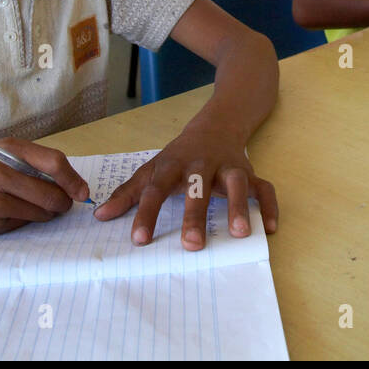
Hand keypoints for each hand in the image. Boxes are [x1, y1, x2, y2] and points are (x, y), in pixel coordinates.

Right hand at [0, 139, 89, 235]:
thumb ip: (28, 164)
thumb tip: (66, 184)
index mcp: (6, 149)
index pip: (54, 163)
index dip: (73, 180)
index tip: (82, 192)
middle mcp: (0, 172)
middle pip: (52, 195)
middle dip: (61, 204)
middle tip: (60, 205)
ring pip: (40, 214)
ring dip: (43, 214)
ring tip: (25, 206)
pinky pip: (21, 225)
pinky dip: (20, 221)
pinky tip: (2, 214)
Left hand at [93, 129, 277, 249]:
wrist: (217, 123)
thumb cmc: (180, 155)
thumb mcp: (153, 168)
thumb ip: (128, 193)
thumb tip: (99, 216)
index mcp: (173, 164)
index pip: (156, 189)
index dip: (146, 213)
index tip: (139, 240)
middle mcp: (201, 164)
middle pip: (198, 187)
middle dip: (195, 214)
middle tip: (192, 245)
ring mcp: (229, 166)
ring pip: (237, 183)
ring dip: (239, 205)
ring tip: (239, 233)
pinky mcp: (250, 172)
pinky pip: (265, 187)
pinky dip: (269, 206)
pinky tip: (269, 228)